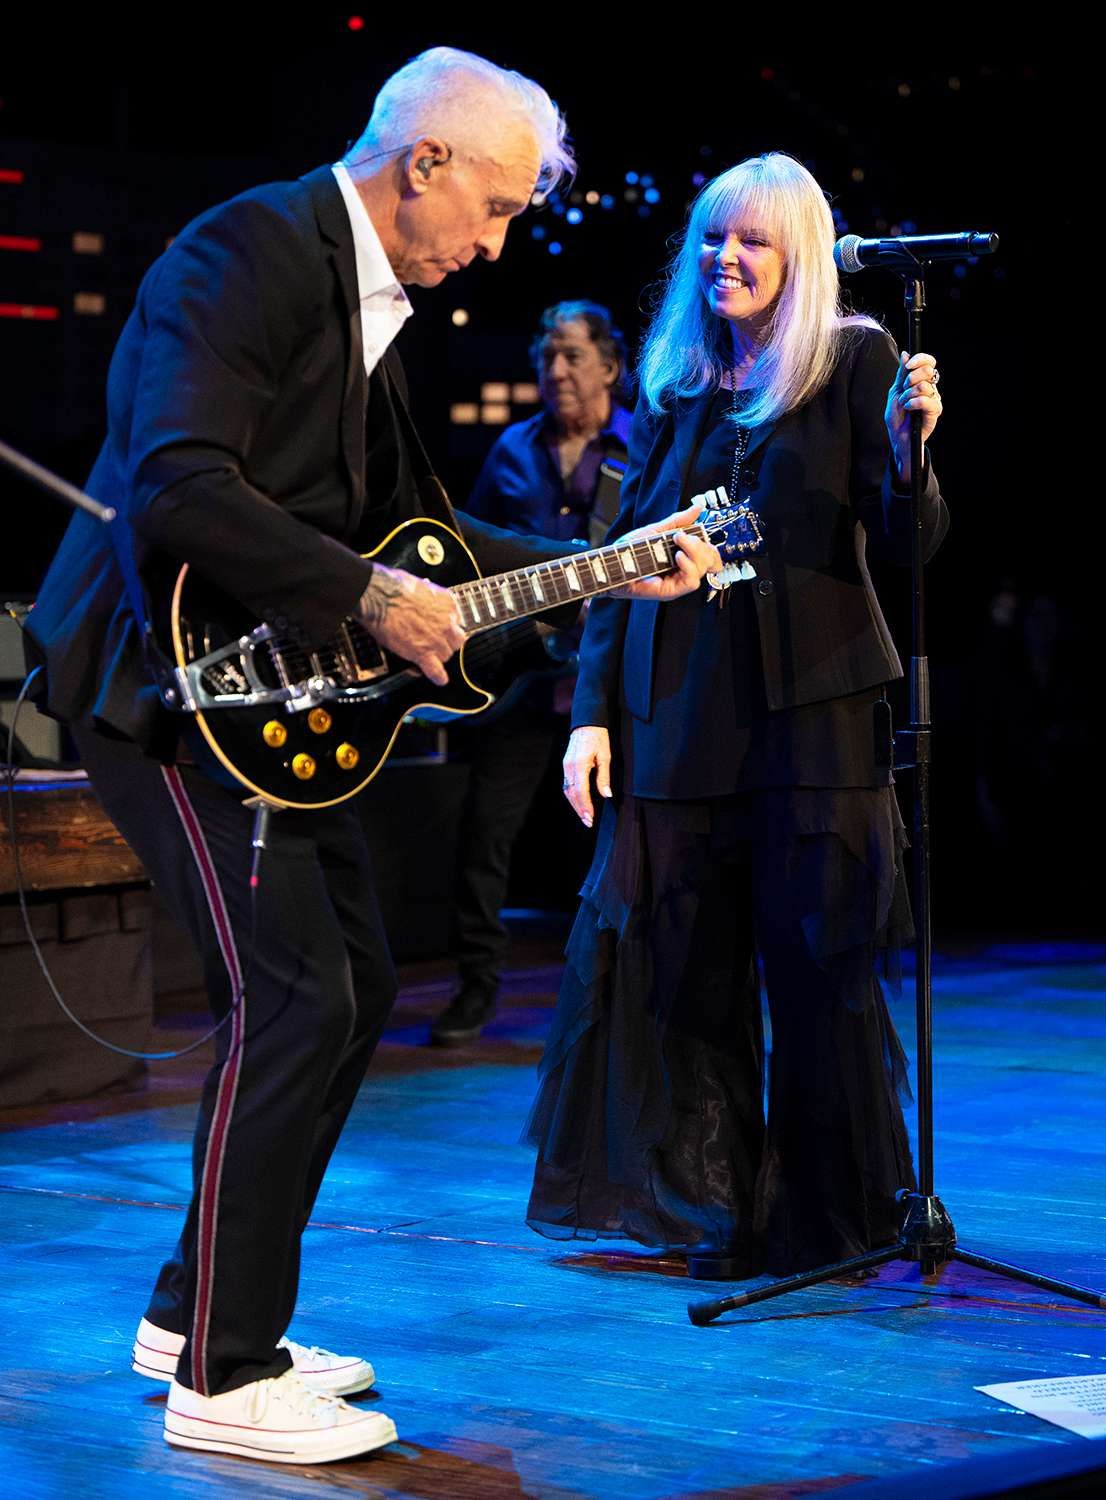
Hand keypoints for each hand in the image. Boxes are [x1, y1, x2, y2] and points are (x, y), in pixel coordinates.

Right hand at [357, 564, 465, 686]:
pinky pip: (435, 670)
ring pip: (446, 654)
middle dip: (446, 641)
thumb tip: (425, 597)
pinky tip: (439, 678)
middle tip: (434, 640)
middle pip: (455, 640)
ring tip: (426, 653)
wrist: (379, 596)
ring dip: (438, 655)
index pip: (456, 619)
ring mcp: (436, 638)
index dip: (446, 625)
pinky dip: (437, 676)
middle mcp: (446, 622)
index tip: (439, 625)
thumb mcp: (421, 585)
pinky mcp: (422, 652)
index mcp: (447, 603)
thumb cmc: (393, 587)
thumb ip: (428, 597)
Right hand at [562, 726, 610, 828]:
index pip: (581, 791)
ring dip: (575, 805)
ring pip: (568, 791)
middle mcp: (569, 767)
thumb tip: (606, 795)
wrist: (586, 723)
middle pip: (572, 794)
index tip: (591, 817)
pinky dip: (572, 796)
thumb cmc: (598, 737)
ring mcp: (565, 767)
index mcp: (579, 764)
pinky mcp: (566, 766)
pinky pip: (567, 785)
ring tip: (584, 816)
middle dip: (580, 809)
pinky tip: (579, 803)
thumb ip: (604, 777)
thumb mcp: (605, 756)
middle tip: (588, 822)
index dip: (585, 806)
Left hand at [608, 503, 722, 600]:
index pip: (710, 555)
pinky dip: (688, 567)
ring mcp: (677, 581)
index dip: (709, 545)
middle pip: (709, 562)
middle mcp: (682, 570)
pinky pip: (690, 582)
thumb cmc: (630, 550)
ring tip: (678, 543)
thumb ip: (678, 521)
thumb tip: (697, 508)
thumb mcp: (657, 530)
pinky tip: (678, 557)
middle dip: (701, 545)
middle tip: (682, 536)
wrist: (613, 562)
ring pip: (702, 571)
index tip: (696, 533)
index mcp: (683, 557)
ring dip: (694, 552)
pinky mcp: (671, 591)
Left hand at [885, 350, 942, 482]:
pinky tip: (908, 408)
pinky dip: (913, 403)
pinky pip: (927, 400)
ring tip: (904, 404)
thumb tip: (906, 354)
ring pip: (924, 386)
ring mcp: (934, 399)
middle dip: (911, 379)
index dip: (920, 359)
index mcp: (921, 381)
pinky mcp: (935, 411)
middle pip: (928, 370)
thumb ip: (902, 374)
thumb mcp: (895, 392)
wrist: (898, 437)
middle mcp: (931, 388)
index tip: (909, 365)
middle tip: (904, 391)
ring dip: (908, 395)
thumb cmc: (896, 416)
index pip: (929, 362)